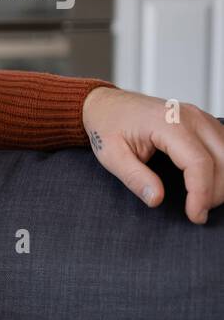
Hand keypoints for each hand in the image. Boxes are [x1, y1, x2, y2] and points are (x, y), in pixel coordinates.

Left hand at [82, 86, 223, 224]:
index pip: (199, 162)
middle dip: (215, 192)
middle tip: (197, 212)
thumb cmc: (107, 126)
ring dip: (221, 181)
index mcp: (168, 123)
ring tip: (200, 201)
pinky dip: (221, 167)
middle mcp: (191, 117)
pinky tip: (206, 184)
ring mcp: (200, 117)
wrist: (107, 104)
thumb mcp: (111, 155)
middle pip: (222, 159)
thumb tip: (156, 199)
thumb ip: (134, 178)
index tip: (195, 216)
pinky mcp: (203, 122)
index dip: (201, 193)